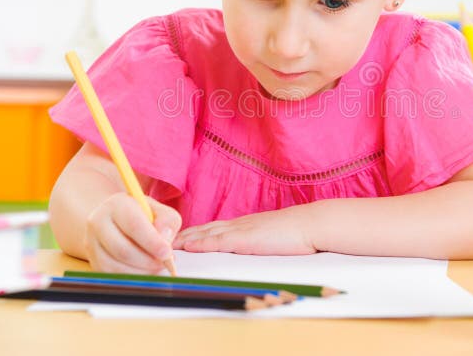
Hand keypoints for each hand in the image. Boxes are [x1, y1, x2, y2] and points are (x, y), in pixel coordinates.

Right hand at [84, 193, 181, 273]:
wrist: (117, 222)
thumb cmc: (143, 216)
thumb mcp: (159, 210)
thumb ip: (167, 221)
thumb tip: (165, 240)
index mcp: (116, 204)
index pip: (134, 225)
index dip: (152, 242)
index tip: (167, 253)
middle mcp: (98, 222)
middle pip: (122, 249)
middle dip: (148, 261)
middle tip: (165, 262)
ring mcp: (92, 243)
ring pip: (115, 266)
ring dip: (141, 271)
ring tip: (156, 266)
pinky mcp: (93, 260)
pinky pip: (112, 275)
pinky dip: (132, 277)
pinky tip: (145, 270)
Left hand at [172, 206, 316, 254]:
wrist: (311, 224)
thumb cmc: (298, 232)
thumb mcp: (273, 234)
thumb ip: (260, 239)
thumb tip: (254, 246)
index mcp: (246, 225)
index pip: (214, 227)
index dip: (195, 231)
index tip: (179, 235)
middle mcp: (239, 224)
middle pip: (204, 228)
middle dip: (182, 233)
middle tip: (161, 237)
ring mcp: (241, 230)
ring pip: (205, 233)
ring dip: (184, 238)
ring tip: (165, 243)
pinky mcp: (245, 239)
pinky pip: (217, 242)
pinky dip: (200, 243)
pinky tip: (187, 246)